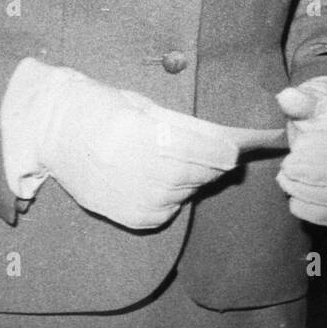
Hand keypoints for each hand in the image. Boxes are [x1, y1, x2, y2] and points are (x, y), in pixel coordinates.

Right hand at [38, 70, 243, 229]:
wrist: (55, 134)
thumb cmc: (105, 109)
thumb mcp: (149, 108)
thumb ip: (190, 129)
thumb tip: (233, 146)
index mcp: (160, 140)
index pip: (223, 151)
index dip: (249, 142)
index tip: (271, 137)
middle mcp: (156, 177)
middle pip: (213, 171)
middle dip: (217, 156)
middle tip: (207, 139)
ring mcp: (146, 202)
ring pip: (194, 188)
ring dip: (193, 173)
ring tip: (166, 152)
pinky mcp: (139, 219)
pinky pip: (175, 206)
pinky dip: (174, 191)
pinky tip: (152, 173)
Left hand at [276, 77, 326, 225]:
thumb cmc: (322, 109)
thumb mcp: (312, 97)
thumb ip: (299, 99)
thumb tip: (286, 97)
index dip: (321, 152)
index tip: (295, 152)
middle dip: (311, 175)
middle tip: (286, 168)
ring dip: (307, 193)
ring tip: (286, 179)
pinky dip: (312, 212)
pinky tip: (295, 197)